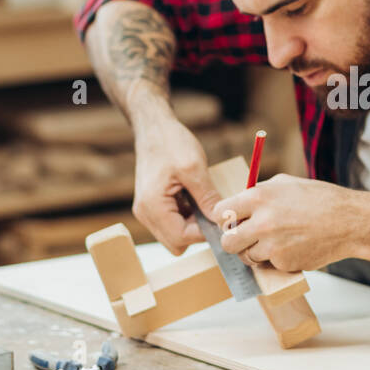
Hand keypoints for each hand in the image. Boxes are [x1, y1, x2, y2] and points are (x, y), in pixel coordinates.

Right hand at [131, 113, 221, 254]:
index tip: (224, 220)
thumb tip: (223, 220)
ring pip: (176, 235)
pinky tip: (196, 197)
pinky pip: (174, 223)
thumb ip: (207, 197)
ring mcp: (148, 211)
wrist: (153, 127)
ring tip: (205, 200)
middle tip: (216, 211)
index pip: (182, 237)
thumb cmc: (171, 142)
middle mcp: (145, 213)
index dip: (206, 233)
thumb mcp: (194, 168)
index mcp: (152, 206)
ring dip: (194, 224)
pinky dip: (188, 216)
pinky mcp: (154, 206)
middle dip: (198, 231)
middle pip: (177, 242)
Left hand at [214, 175, 362, 271]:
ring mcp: (272, 245)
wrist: (349, 222)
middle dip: (234, 241)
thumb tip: (239, 204)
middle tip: (245, 238)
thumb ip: (259, 192)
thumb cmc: (320, 199)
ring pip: (246, 256)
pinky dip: (276, 260)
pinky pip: (268, 265)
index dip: (225, 219)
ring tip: (274, 242)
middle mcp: (262, 221)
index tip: (232, 221)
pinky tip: (292, 247)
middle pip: (226, 242)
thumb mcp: (286, 183)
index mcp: (259, 197)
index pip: (220, 213)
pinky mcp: (283, 263)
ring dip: (255, 252)